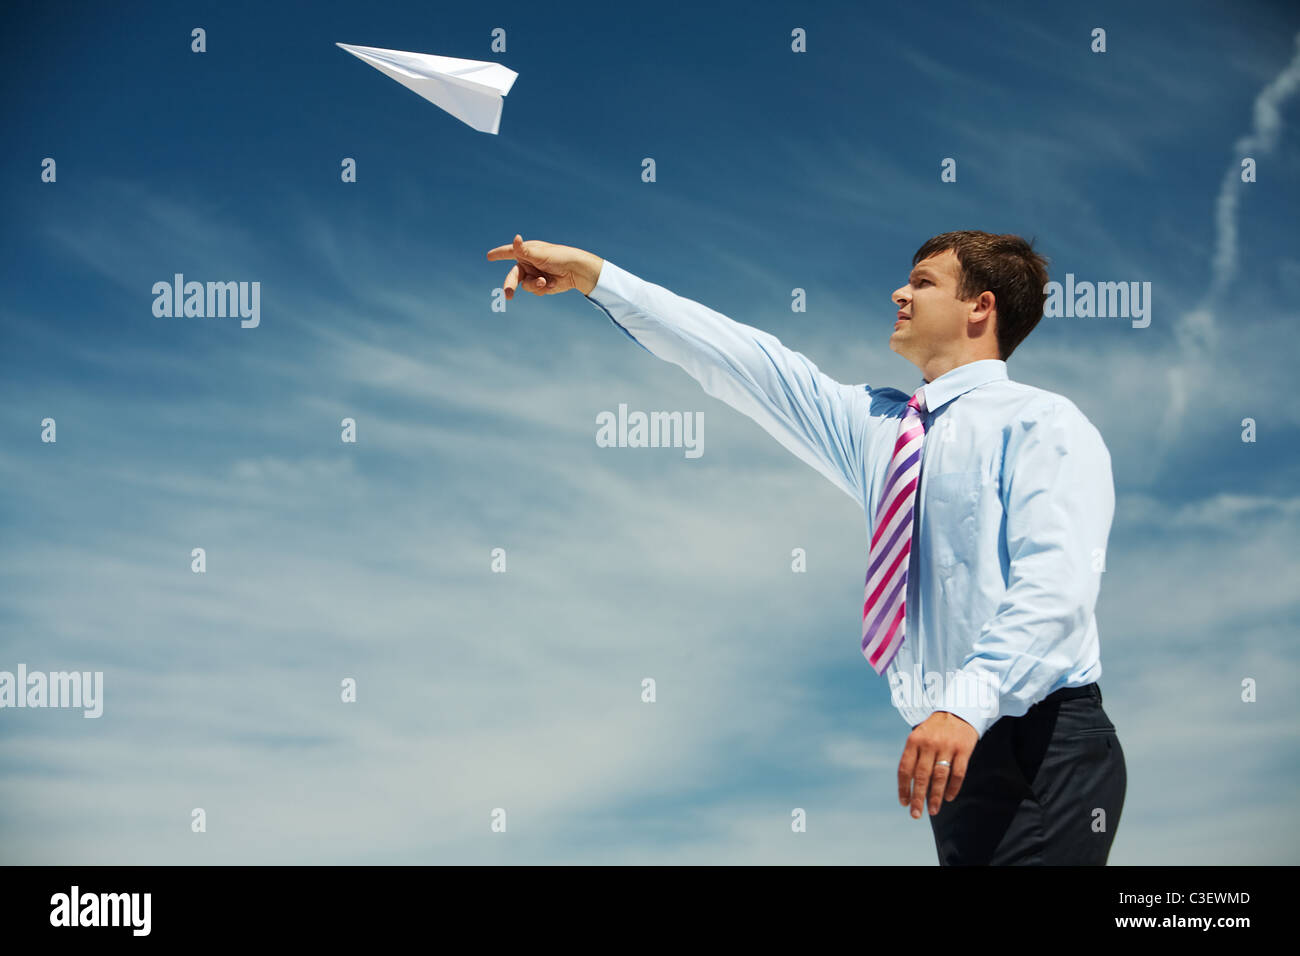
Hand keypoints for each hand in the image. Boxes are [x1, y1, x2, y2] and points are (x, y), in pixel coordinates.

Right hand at [485, 234, 602, 298]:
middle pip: (514, 277)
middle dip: (510, 286)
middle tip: (508, 295)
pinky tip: (552, 284)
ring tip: (545, 282)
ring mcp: (535, 275)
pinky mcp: (542, 285)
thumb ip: (525, 251)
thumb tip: (516, 238)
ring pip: (526, 286)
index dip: (499, 254)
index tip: (489, 256)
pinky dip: (543, 289)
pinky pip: (536, 291)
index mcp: (527, 252)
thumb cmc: (559, 257)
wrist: (576, 271)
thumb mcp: (540, 254)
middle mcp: (529, 263)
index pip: (509, 252)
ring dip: (535, 285)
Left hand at [898, 711, 977, 818]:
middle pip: (921, 775)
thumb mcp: (919, 736)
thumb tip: (909, 787)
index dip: (903, 787)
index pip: (905, 768)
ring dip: (935, 796)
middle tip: (915, 814)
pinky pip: (958, 773)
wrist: (957, 710)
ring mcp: (947, 746)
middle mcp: (929, 743)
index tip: (904, 803)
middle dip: (917, 797)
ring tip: (933, 811)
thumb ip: (913, 757)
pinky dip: (953, 787)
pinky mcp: (964, 749)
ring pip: (939, 776)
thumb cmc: (934, 729)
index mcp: (914, 740)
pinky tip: (948, 797)